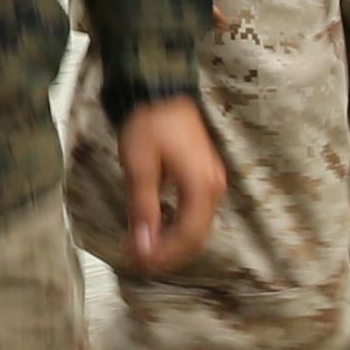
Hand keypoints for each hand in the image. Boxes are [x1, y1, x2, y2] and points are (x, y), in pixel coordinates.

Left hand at [119, 94, 229, 274]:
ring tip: (142, 246)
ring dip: (170, 241)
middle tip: (137, 259)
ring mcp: (211, 180)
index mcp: (202, 186)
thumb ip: (144, 210)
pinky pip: (194, 212)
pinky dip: (175, 225)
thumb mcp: (140, 168)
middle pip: (195, 237)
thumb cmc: (151, 121)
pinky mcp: (203, 175)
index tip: (137, 261)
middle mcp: (213, 186)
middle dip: (166, 253)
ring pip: (196, 226)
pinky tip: (155, 226)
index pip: (187, 237)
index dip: (162, 255)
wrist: (161, 88)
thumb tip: (143, 246)